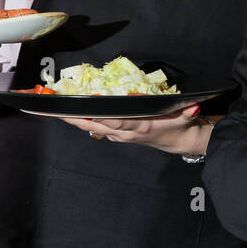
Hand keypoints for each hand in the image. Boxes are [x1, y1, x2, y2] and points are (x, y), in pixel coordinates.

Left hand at [59, 104, 210, 156]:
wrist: (178, 141)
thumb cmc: (178, 126)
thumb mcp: (186, 117)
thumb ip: (188, 111)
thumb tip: (194, 105)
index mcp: (139, 127)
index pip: (117, 121)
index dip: (101, 115)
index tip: (86, 108)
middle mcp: (125, 132)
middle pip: (95, 124)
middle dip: (74, 116)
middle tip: (54, 108)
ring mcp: (118, 134)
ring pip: (91, 126)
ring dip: (72, 118)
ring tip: (53, 109)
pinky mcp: (116, 134)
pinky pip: (94, 126)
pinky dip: (80, 119)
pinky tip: (68, 112)